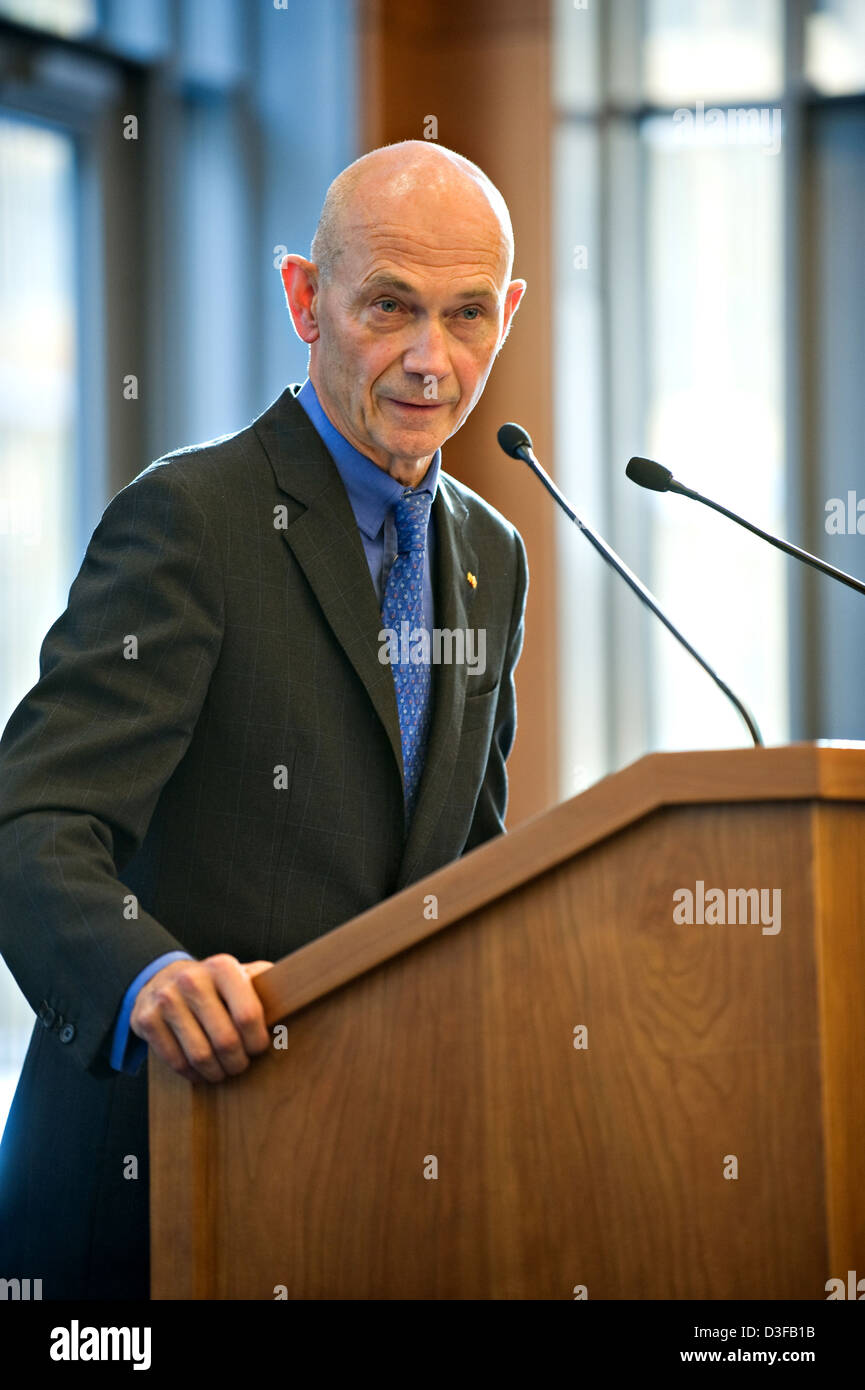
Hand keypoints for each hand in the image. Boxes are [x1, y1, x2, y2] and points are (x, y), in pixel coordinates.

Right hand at [130, 953, 272, 1082]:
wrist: (161, 979)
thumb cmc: (213, 985)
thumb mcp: (239, 976)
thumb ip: (266, 985)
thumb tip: (297, 998)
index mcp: (223, 967)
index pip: (248, 1015)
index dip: (257, 1041)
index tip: (258, 1048)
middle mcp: (192, 979)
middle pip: (225, 1040)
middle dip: (238, 1062)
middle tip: (240, 1066)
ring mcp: (166, 999)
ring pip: (200, 1056)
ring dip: (216, 1073)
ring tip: (223, 1072)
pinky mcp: (146, 1019)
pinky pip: (175, 1062)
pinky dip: (192, 1074)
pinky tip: (201, 1072)